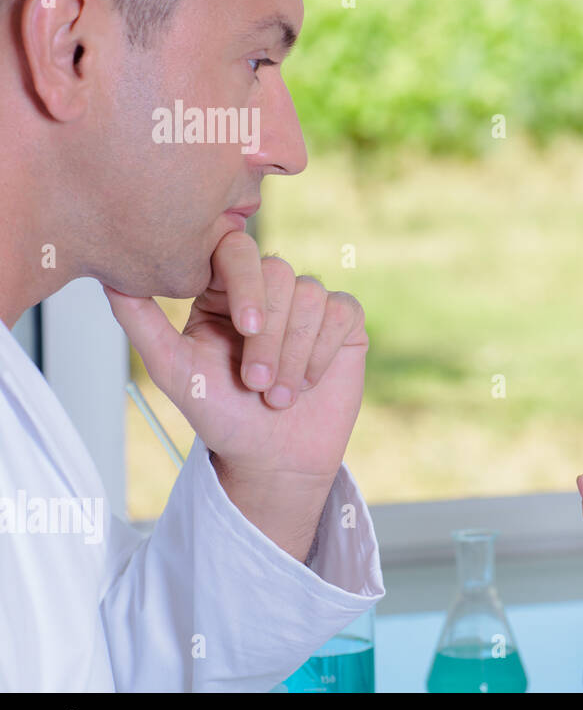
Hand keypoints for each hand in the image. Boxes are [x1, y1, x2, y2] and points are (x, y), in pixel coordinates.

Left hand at [104, 230, 367, 556]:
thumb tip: (111, 276)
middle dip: (270, 337)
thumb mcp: (174, 371)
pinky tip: (308, 381)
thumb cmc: (222, 415)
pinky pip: (342, 311)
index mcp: (225, 289)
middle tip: (256, 385)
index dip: (246, 286)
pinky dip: (323, 351)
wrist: (272, 457)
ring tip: (279, 394)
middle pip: (280, 276)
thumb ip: (141, 322)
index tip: (243, 331)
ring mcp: (309, 302)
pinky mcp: (344, 320)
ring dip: (296, 352)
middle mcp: (269, 288)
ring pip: (312, 296)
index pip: (237, 252)